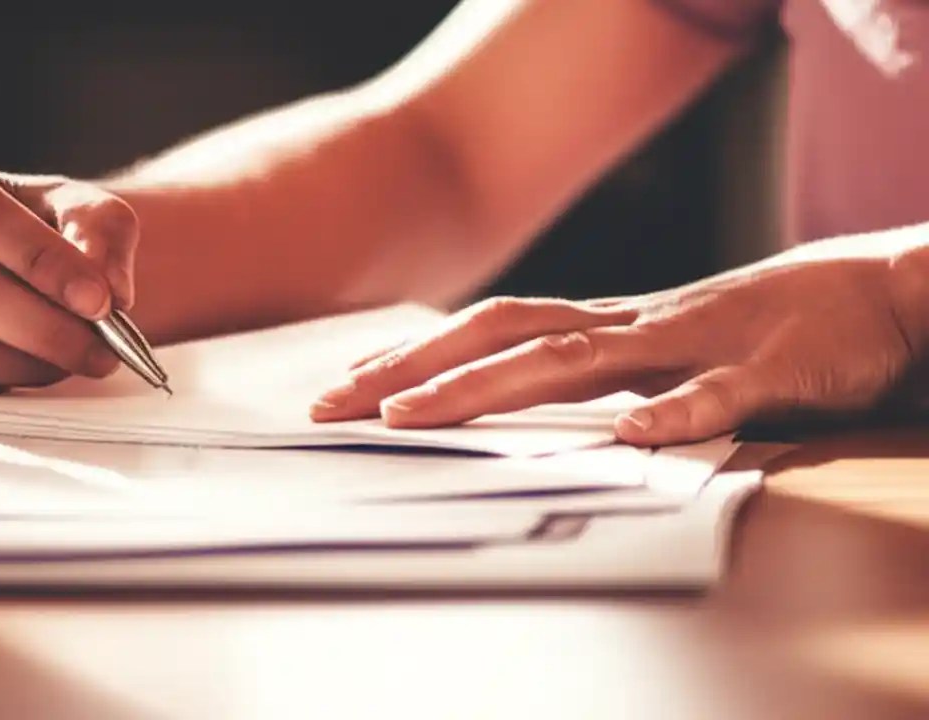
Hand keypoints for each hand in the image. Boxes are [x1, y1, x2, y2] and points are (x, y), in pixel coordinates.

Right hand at [0, 143, 138, 393]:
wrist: (1, 270)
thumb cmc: (27, 228)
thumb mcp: (71, 205)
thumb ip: (98, 228)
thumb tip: (107, 287)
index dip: (39, 257)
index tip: (98, 297)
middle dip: (45, 324)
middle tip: (105, 343)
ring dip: (31, 360)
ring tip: (83, 356)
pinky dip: (7, 381)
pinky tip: (39, 366)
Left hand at [311, 238, 928, 444]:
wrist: (874, 292)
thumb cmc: (753, 331)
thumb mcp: (659, 354)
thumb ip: (592, 374)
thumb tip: (514, 399)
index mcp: (605, 328)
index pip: (489, 333)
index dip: (415, 356)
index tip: (344, 390)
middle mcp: (631, 327)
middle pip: (504, 337)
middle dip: (414, 370)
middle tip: (335, 406)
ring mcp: (696, 343)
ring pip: (580, 360)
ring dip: (490, 385)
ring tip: (416, 415)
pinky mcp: (772, 372)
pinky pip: (721, 394)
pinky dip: (678, 412)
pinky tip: (638, 436)